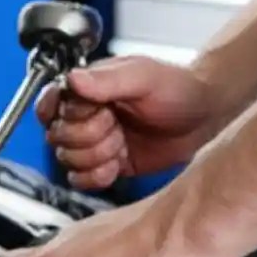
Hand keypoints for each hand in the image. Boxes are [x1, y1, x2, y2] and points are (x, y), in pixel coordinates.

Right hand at [37, 56, 220, 188]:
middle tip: (117, 127)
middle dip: (89, 137)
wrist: (205, 116)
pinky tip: (117, 165)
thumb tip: (72, 79)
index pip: (51, 105)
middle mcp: (86, 114)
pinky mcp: (108, 164)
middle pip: (57, 137)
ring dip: (96, 156)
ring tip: (121, 144)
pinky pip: (81, 180)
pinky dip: (96, 177)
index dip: (71, 115)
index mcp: (88, 88)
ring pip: (67, 160)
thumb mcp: (144, 76)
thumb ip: (107, 80)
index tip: (98, 112)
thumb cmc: (178, 88)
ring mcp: (96, 141)